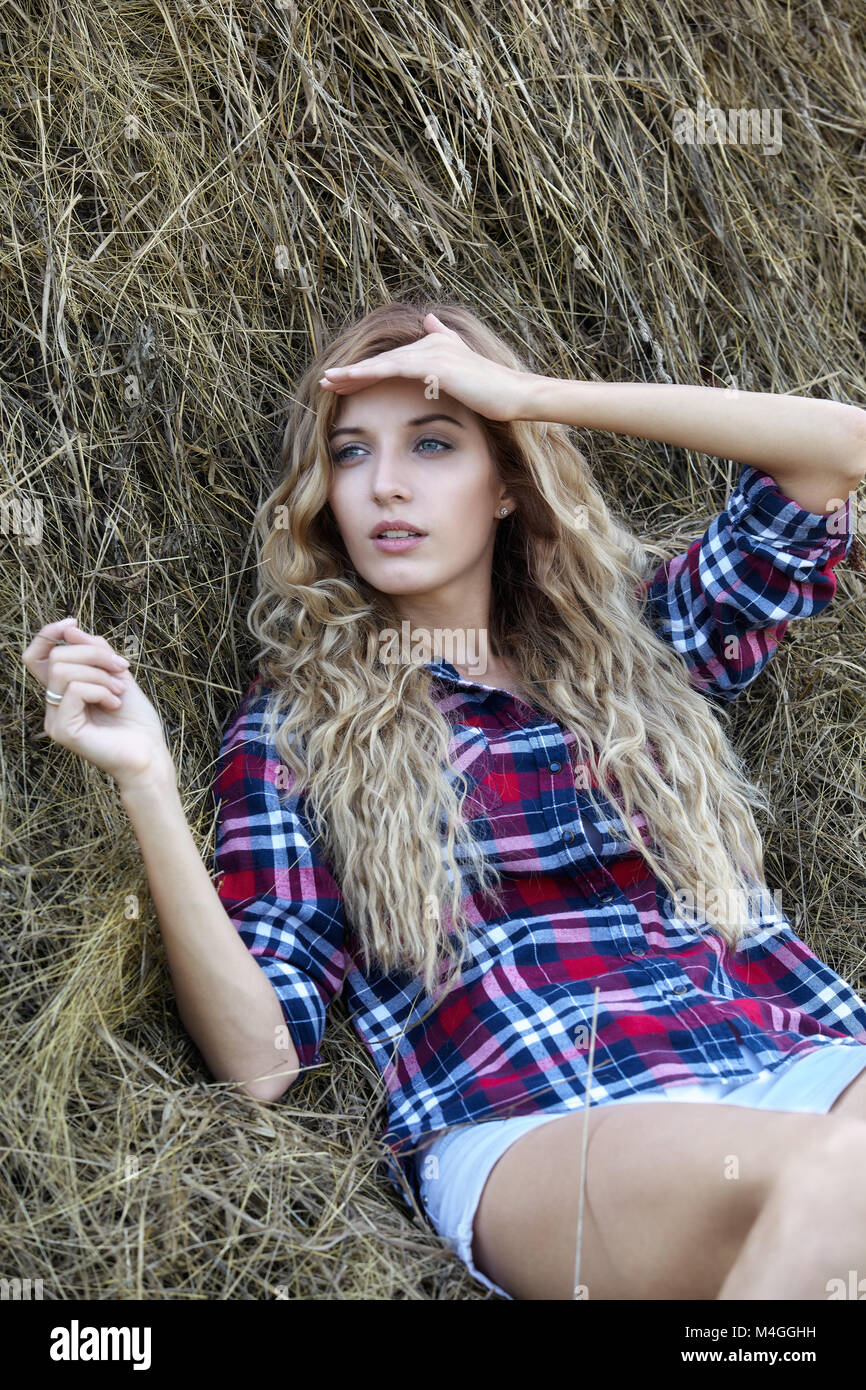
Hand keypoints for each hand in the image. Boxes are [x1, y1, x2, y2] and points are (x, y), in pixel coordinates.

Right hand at [22, 618, 176, 791]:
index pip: (37, 656)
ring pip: (64, 670)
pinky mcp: (63, 731)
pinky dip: (100, 690)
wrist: (150, 755)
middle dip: (94, 653)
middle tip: (121, 669)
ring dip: (100, 673)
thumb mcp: (117, 675)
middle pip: (56, 656)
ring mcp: (56, 719)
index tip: (74, 623)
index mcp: (64, 691)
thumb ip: (96, 652)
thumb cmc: (136, 721)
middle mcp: (54, 705)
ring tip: (119, 691)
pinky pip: (74, 690)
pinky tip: (115, 703)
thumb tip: (70, 628)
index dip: (49, 634)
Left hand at [317, 312, 538, 422]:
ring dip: (352, 373)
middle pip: (383, 360)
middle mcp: (431, 343)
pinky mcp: (434, 364)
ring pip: (383, 363)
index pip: (393, 361)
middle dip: (352, 373)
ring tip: (327, 382)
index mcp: (436, 344)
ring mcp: (432, 352)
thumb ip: (447, 342)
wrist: (516, 395)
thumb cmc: (494, 391)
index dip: (366, 373)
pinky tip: (350, 379)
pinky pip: (394, 368)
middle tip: (325, 381)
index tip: (343, 383)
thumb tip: (430, 319)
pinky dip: (369, 373)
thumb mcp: (467, 366)